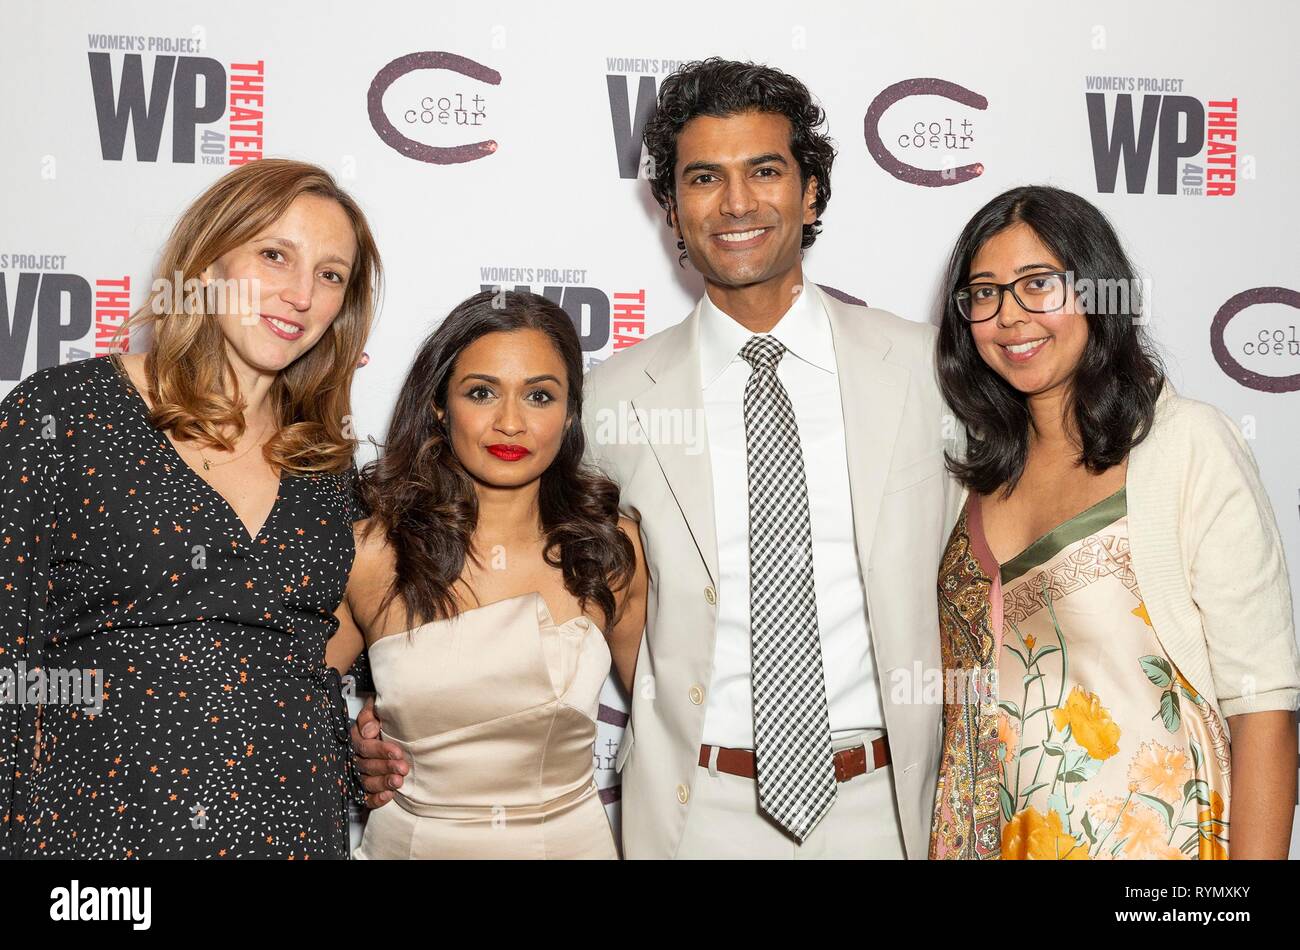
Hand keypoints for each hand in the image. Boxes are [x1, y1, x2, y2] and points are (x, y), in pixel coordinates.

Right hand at [350, 694, 408, 808]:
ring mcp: (360, 773)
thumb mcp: (376, 711)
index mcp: (356, 738)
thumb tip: (369, 730)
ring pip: (366, 781)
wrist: (391, 729)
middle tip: (402, 768)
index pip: (363, 746)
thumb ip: (370, 715)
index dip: (380, 750)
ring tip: (398, 781)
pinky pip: (366, 797)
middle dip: (386, 767)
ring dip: (383, 782)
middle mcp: (356, 757)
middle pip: (366, 765)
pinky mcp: (365, 788)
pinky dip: (376, 799)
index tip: (397, 751)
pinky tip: (388, 795)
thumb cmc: (383, 720)